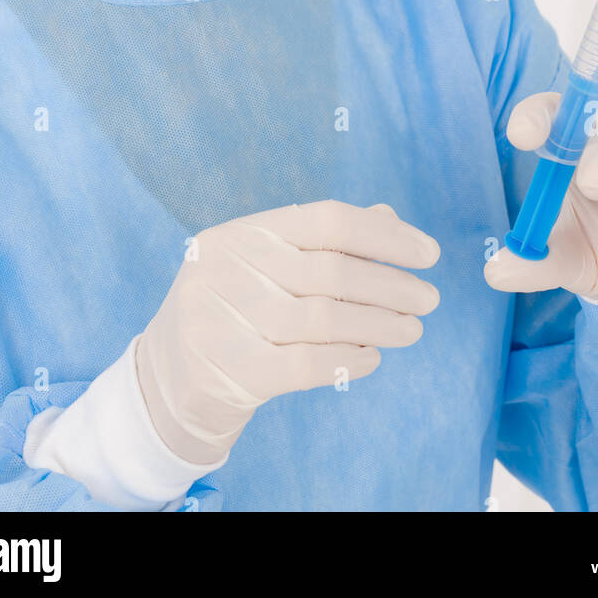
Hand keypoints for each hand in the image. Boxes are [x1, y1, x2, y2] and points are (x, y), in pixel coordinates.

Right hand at [136, 200, 440, 465]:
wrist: (167, 379)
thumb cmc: (235, 309)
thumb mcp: (267, 264)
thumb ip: (324, 240)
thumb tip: (390, 218)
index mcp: (241, 231)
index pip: (327, 220)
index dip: (384, 234)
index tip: (429, 253)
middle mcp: (228, 267)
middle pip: (331, 272)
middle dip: (392, 285)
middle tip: (430, 299)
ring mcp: (223, 320)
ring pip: (325, 320)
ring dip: (380, 325)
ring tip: (413, 330)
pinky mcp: (230, 372)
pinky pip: (307, 365)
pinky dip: (348, 360)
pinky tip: (373, 358)